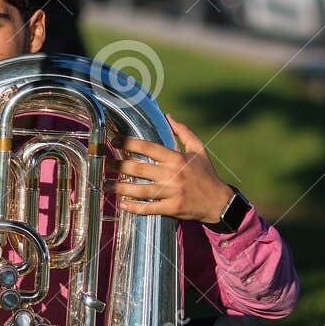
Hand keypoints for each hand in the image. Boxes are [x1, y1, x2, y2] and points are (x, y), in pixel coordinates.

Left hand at [110, 115, 235, 223]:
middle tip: (105, 164)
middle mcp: (173, 174)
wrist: (219, 202)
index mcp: (176, 158)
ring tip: (107, 185)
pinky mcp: (172, 208)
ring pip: (140, 190)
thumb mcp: (198, 150)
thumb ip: (183, 132)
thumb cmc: (206, 174)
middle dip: (119, 166)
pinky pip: (148, 208)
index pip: (148, 148)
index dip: (129, 143)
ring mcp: (172, 192)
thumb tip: (168, 116)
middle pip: (139, 169)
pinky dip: (134, 207)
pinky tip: (122, 204)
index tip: (115, 141)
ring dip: (121, 188)